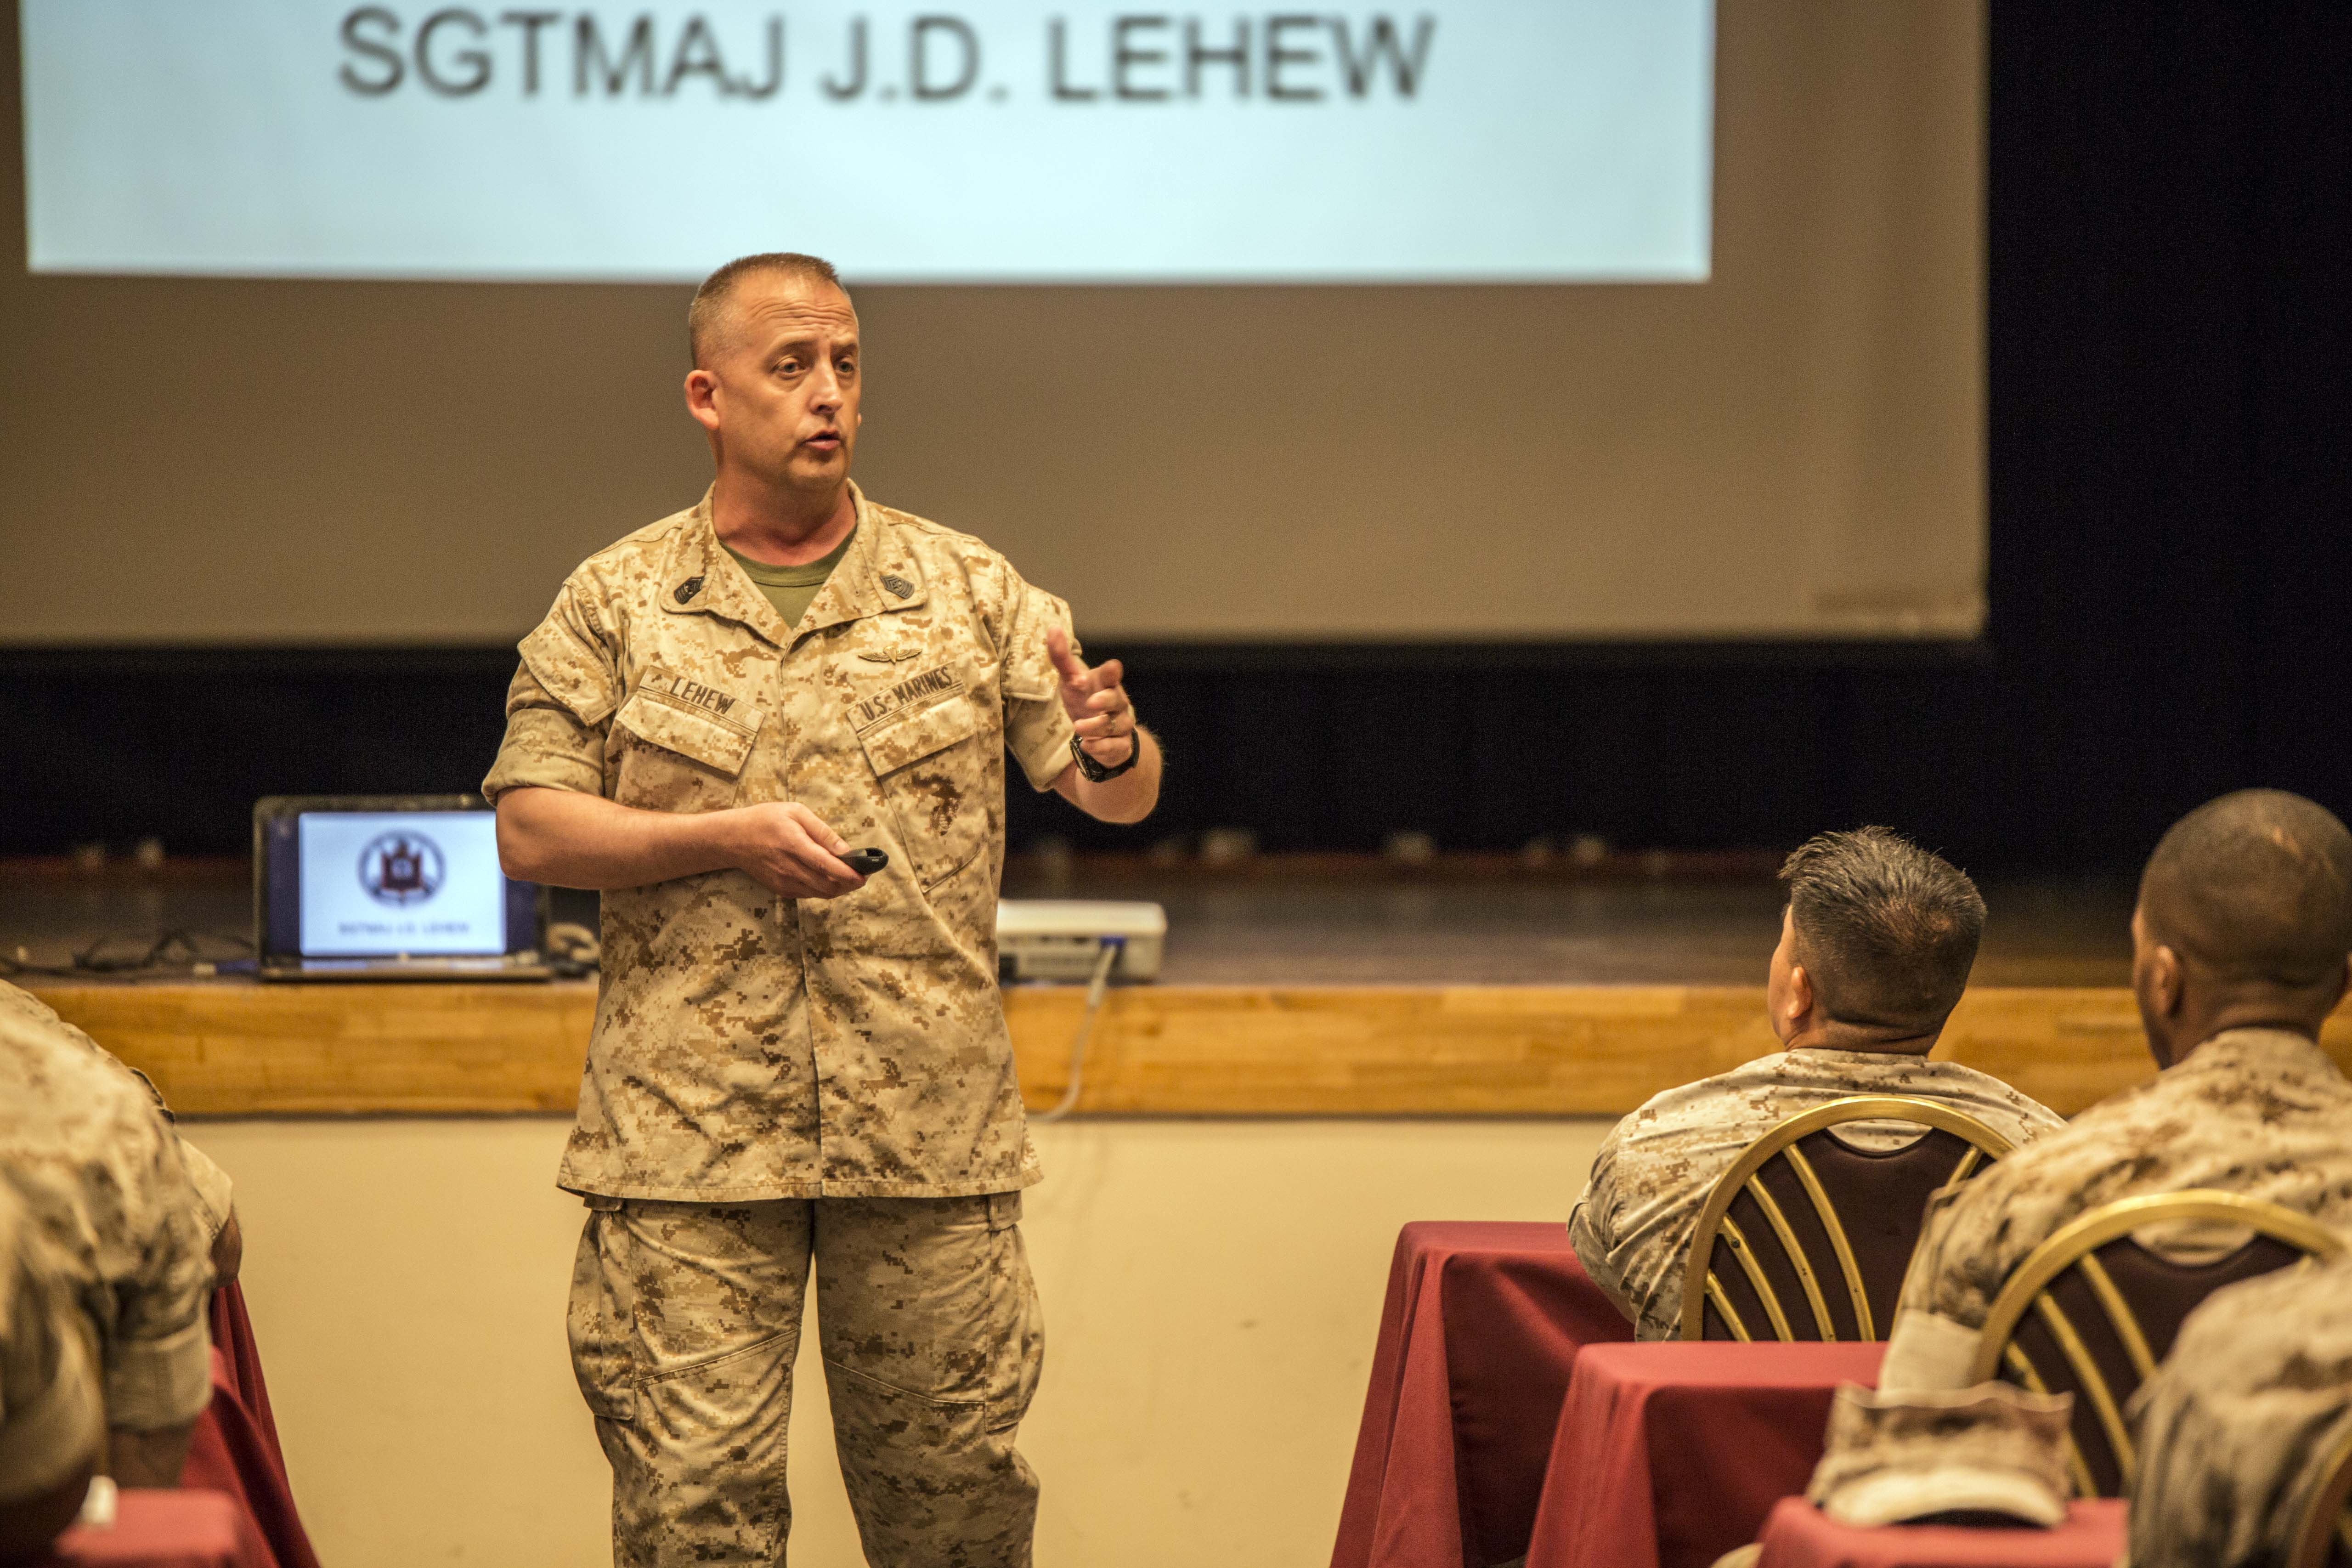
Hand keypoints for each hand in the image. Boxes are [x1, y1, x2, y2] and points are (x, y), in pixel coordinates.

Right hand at [717, 802, 865, 898]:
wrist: (733, 838)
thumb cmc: (765, 820)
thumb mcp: (795, 812)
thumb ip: (822, 831)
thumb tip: (845, 849)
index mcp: (793, 844)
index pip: (826, 865)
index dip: (849, 873)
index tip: (865, 874)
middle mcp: (788, 867)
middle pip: (827, 885)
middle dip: (850, 883)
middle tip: (861, 874)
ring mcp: (783, 882)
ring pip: (820, 894)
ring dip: (839, 888)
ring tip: (848, 876)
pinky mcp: (780, 890)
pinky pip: (809, 894)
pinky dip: (823, 889)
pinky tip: (828, 877)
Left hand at [1047, 625, 1135, 764]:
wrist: (1102, 736)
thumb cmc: (1085, 700)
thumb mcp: (1071, 680)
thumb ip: (1062, 657)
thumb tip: (1052, 627)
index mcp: (1105, 684)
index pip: (1112, 674)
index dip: (1111, 672)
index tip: (1111, 669)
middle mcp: (1116, 703)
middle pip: (1117, 699)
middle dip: (1106, 700)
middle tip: (1091, 702)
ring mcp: (1120, 725)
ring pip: (1114, 725)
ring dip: (1096, 726)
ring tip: (1078, 727)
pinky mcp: (1120, 746)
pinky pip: (1115, 747)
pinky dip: (1101, 747)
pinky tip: (1087, 746)